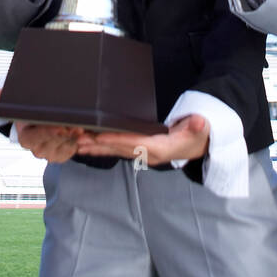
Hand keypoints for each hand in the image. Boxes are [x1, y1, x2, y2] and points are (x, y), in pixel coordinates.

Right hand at [0, 88, 82, 161]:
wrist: (42, 117)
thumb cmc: (30, 108)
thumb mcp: (19, 100)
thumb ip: (3, 96)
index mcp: (25, 136)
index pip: (35, 137)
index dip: (48, 132)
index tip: (59, 125)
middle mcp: (36, 148)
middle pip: (51, 144)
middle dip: (65, 135)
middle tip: (77, 126)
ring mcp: (50, 152)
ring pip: (64, 148)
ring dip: (75, 139)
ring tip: (84, 129)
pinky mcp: (63, 153)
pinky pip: (72, 151)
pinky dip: (80, 144)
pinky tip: (87, 136)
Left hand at [75, 114, 209, 165]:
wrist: (196, 146)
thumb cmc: (195, 135)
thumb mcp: (199, 129)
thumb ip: (197, 126)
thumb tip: (199, 122)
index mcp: (159, 148)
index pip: (134, 143)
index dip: (116, 139)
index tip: (99, 136)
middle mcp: (147, 154)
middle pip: (119, 148)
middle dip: (98, 144)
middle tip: (78, 139)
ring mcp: (141, 154)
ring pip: (114, 151)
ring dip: (95, 148)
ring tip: (76, 144)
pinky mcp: (137, 151)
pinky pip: (116, 150)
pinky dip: (101, 148)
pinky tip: (87, 147)